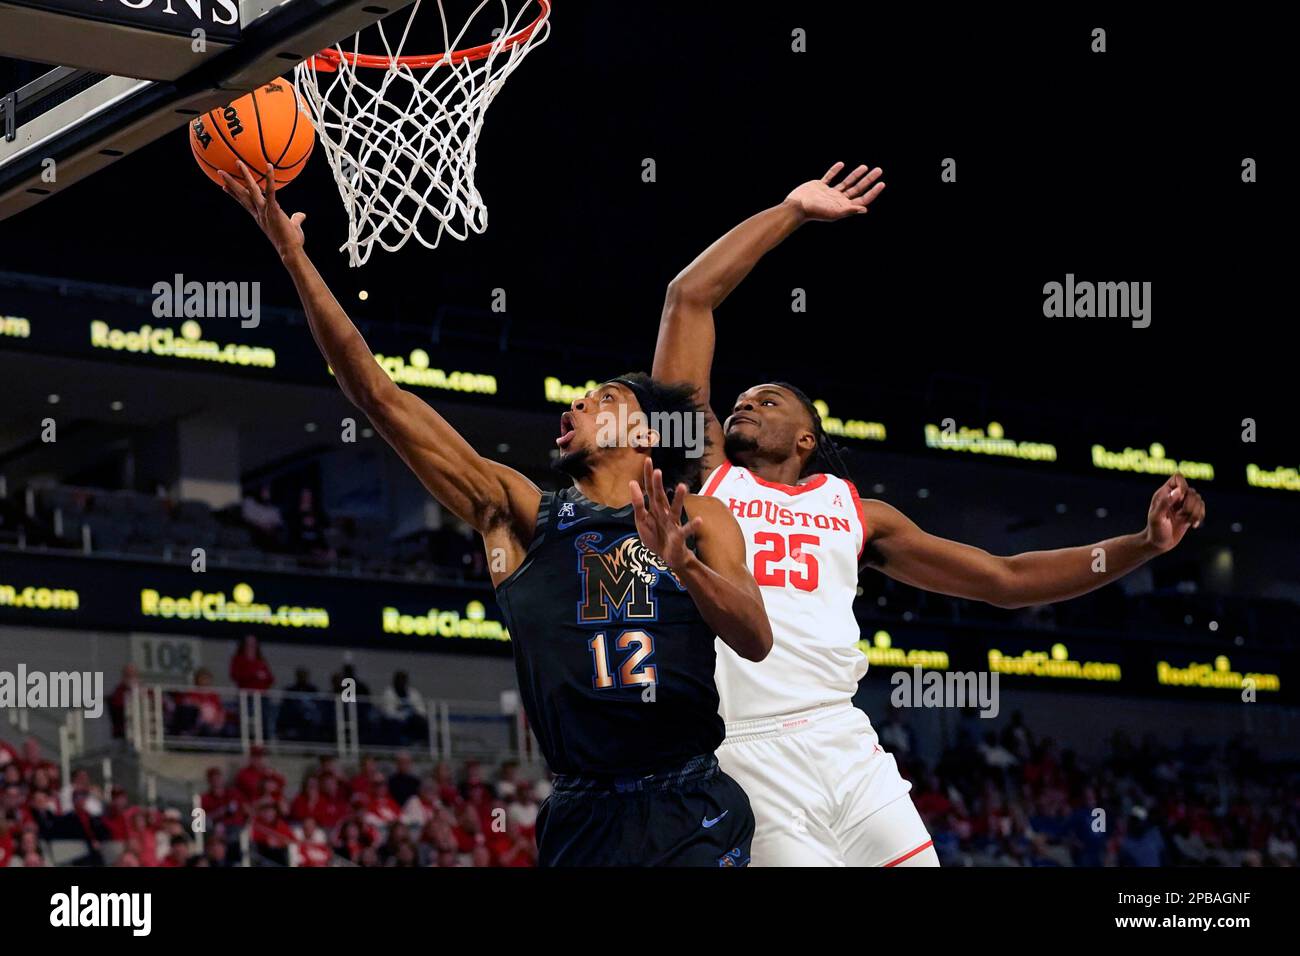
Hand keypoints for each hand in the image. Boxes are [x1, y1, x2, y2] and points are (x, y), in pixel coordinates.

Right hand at [219, 161, 306, 257]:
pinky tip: (269, 166)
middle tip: (220, 172)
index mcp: (260, 216)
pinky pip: (271, 191)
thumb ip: (296, 219)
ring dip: (245, 175)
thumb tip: (302, 215)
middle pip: (242, 194)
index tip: (224, 187)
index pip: (244, 202)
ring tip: (238, 162)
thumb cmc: (291, 242)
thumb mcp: (293, 227)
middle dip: (231, 183)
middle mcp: (259, 212)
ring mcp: (265, 211)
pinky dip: (270, 178)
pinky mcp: (273, 210)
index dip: (234, 195)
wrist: (289, 251)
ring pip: (251, 190)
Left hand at [629, 456, 701, 571]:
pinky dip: (692, 526)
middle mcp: (664, 513)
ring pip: (675, 510)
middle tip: (658, 471)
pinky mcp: (679, 537)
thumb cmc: (655, 537)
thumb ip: (638, 503)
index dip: (648, 476)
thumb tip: (632, 482)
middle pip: (660, 497)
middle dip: (658, 486)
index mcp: (655, 508)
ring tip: (682, 486)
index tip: (647, 460)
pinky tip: (699, 520)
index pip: (650, 490)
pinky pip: (686, 531)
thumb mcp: (642, 520)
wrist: (668, 557)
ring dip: (678, 499)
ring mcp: (673, 524)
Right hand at [785, 161, 884, 221]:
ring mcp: (829, 193)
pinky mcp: (819, 186)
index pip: (862, 199)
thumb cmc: (815, 211)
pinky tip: (841, 164)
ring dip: (856, 174)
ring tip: (865, 166)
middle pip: (857, 189)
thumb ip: (849, 210)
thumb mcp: (834, 212)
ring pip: (846, 182)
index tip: (881, 183)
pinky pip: (829, 177)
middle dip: (868, 180)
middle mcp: (838, 200)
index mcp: (843, 207)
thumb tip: (865, 210)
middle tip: (879, 170)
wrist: (796, 206)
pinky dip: (835, 170)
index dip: (873, 192)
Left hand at [1143, 473, 1205, 552]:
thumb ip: (1165, 503)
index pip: (1178, 477)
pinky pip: (1202, 508)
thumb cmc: (1155, 531)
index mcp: (1164, 493)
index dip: (1183, 486)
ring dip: (1196, 512)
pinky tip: (1193, 525)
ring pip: (1199, 499)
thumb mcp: (1157, 517)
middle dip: (1190, 504)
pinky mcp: (1189, 514)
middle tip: (1181, 515)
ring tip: (1186, 521)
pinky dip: (1200, 516)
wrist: (1158, 544)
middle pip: (1192, 490)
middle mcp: (1174, 497)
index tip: (1180, 499)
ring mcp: (1182, 505)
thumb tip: (1178, 491)